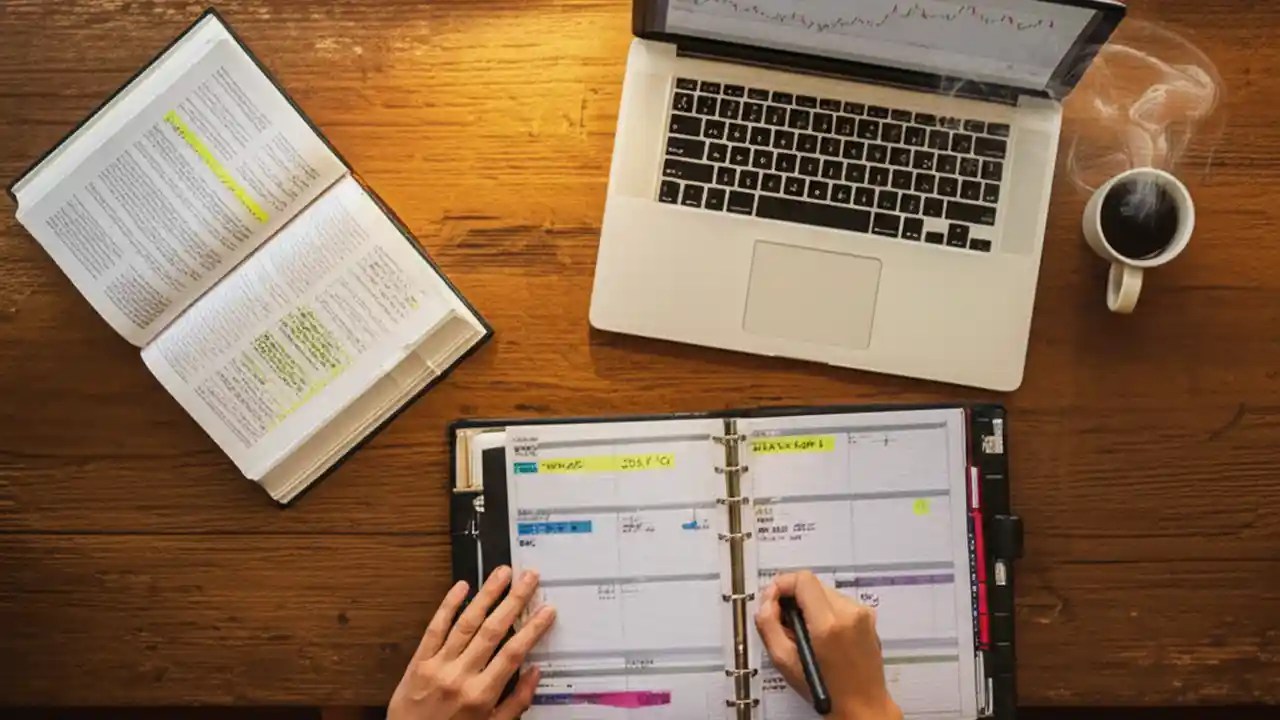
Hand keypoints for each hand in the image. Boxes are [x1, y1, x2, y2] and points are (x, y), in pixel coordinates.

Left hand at [389, 566, 555, 719]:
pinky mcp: (419, 662)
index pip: (513, 653)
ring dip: (486, 595)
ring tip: (501, 574)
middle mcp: (460, 676)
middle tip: (528, 578)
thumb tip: (534, 674)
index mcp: (481, 695)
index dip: (533, 629)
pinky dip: (448, 606)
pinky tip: (461, 587)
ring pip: (466, 623)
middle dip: (514, 600)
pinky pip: (435, 628)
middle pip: (492, 630)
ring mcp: (438, 666)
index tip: (547, 610)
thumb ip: (516, 702)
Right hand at [756, 571, 901, 719]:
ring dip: (809, 605)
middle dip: (794, 598)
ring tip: (805, 634)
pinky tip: (822, 636)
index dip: (782, 585)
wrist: (863, 707)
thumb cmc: (826, 691)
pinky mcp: (868, 618)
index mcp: (829, 624)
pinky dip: (825, 612)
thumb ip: (769, 626)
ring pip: (825, 592)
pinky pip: (839, 603)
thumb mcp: (785, 662)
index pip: (802, 580)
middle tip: (785, 623)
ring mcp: (863, 614)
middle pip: (813, 585)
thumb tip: (767, 602)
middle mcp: (850, 613)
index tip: (772, 600)